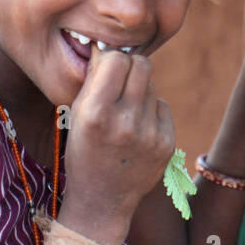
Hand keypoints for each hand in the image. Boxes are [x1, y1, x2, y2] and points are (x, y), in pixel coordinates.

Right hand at [64, 47, 175, 230]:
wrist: (102, 199)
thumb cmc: (84, 150)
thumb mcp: (77, 114)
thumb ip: (93, 79)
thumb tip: (109, 45)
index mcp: (96, 113)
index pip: (117, 59)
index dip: (113, 60)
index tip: (108, 68)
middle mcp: (125, 122)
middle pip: (142, 65)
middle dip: (131, 68)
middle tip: (121, 82)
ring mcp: (149, 134)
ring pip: (152, 86)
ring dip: (139, 92)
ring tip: (125, 114)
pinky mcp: (167, 144)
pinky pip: (163, 106)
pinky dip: (151, 112)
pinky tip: (137, 130)